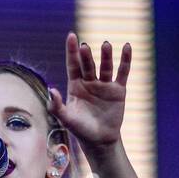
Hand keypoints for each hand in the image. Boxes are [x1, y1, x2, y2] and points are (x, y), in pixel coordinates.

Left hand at [49, 31, 130, 155]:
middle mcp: (90, 82)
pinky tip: (128, 47)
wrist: (100, 141)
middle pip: (88, 64)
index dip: (72, 51)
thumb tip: (51, 89)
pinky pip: (122, 72)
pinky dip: (125, 60)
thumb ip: (56, 106)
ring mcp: (104, 85)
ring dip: (106, 56)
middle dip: (87, 56)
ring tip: (106, 45)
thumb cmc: (80, 130)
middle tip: (85, 47)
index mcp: (75, 86)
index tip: (71, 36)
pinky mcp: (118, 90)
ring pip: (105, 66)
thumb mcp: (66, 119)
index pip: (73, 64)